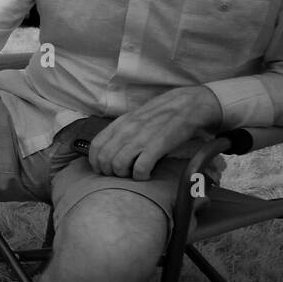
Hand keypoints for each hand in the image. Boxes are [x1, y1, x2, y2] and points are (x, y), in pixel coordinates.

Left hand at [87, 85, 220, 179]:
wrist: (186, 105)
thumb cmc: (160, 114)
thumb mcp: (134, 118)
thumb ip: (120, 131)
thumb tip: (108, 149)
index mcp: (119, 124)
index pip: (95, 146)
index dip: (95, 162)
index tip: (103, 169)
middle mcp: (126, 131)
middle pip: (104, 159)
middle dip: (109, 172)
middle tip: (120, 174)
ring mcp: (140, 138)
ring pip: (118, 165)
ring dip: (124, 175)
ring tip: (133, 173)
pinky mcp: (156, 146)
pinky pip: (140, 169)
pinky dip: (140, 176)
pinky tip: (146, 174)